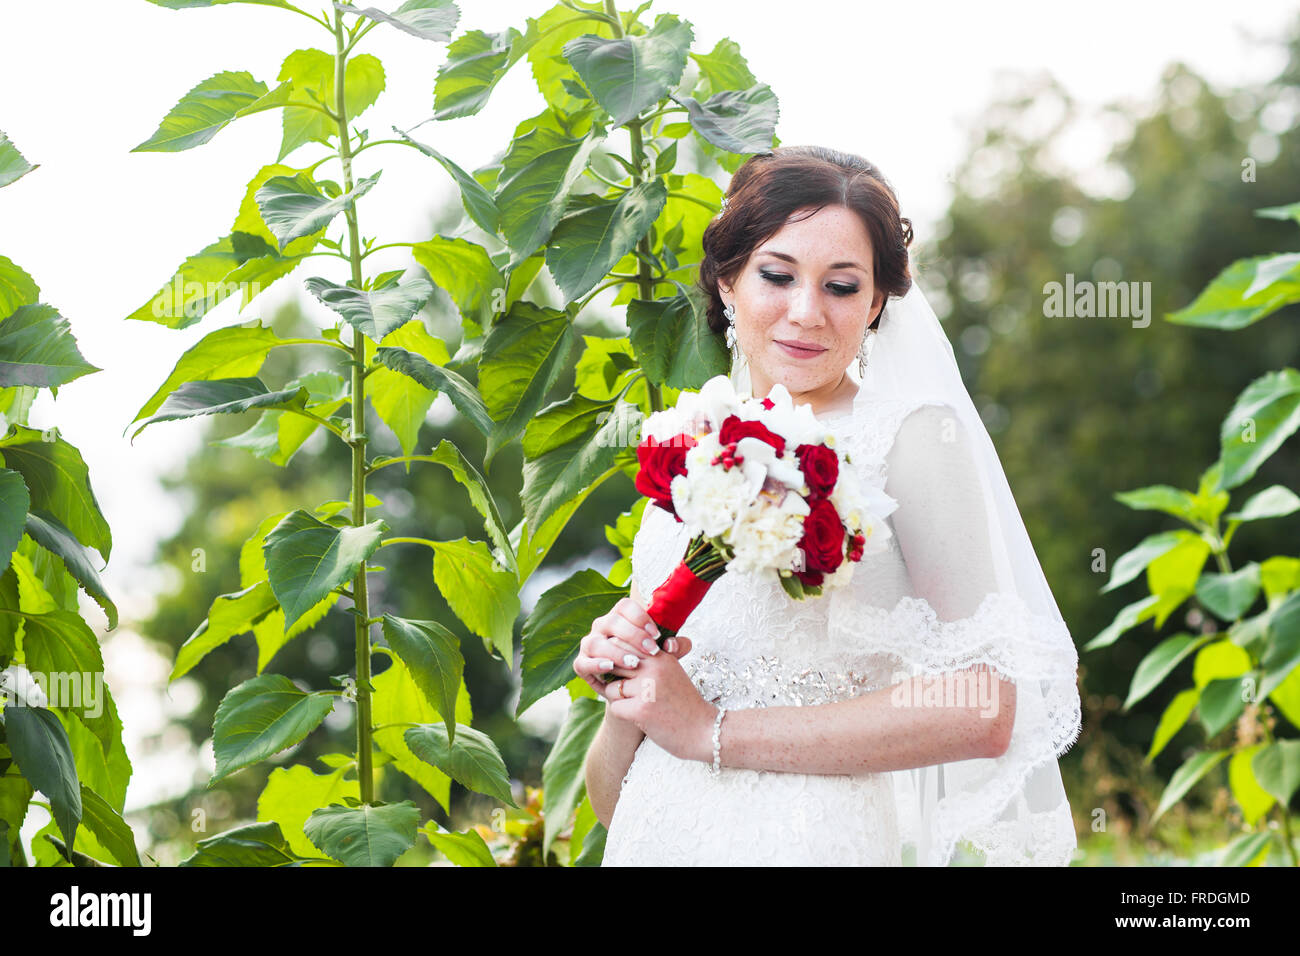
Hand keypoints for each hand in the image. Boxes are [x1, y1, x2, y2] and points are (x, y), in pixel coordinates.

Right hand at [573, 596, 681, 699]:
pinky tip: (610, 668)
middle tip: (651, 650)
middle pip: (612, 622)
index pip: (625, 606)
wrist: (633, 689)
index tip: (657, 634)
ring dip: (616, 652)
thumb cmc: (648, 664)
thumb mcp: (666, 654)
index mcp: (620, 617)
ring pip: (596, 642)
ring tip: (633, 663)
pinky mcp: (581, 664)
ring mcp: (589, 644)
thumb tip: (671, 644)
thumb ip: (676, 647)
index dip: (640, 617)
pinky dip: (596, 665)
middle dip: (633, 636)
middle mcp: (602, 627)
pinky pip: (583, 662)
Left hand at [600, 641, 716, 763]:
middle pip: (615, 665)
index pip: (625, 646)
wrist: (704, 731)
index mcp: (661, 657)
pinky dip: (624, 715)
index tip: (625, 674)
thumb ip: (648, 663)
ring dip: (619, 699)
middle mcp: (654, 668)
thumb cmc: (684, 705)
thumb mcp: (670, 674)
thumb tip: (612, 658)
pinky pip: (615, 707)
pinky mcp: (641, 709)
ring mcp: (647, 688)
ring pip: (612, 688)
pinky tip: (640, 717)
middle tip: (629, 693)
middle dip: (616, 679)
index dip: (619, 661)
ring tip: (638, 706)